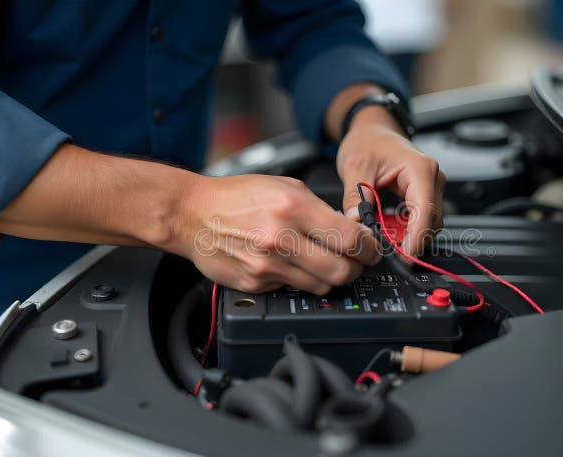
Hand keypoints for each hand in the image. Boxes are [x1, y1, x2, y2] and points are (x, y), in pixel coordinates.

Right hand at [174, 174, 380, 294]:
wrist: (191, 214)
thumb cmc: (236, 196)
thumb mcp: (284, 187)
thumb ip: (320, 209)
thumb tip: (352, 229)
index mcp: (293, 208)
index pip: (350, 239)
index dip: (369, 249)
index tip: (371, 249)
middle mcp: (282, 238)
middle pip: (342, 271)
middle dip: (356, 269)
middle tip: (355, 262)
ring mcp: (267, 265)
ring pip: (321, 286)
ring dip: (331, 278)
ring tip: (324, 263)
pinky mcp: (255, 283)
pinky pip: (292, 288)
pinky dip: (299, 279)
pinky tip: (290, 264)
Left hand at [337, 105, 445, 255]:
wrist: (371, 132)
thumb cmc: (368, 142)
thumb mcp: (355, 166)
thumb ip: (356, 195)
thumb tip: (357, 221)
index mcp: (420, 168)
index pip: (426, 210)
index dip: (416, 236)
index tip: (403, 255)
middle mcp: (432, 178)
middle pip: (431, 221)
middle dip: (411, 239)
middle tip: (385, 250)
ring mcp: (431, 188)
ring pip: (429, 224)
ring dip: (408, 235)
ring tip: (382, 236)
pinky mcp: (424, 196)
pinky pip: (421, 220)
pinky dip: (405, 229)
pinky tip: (387, 228)